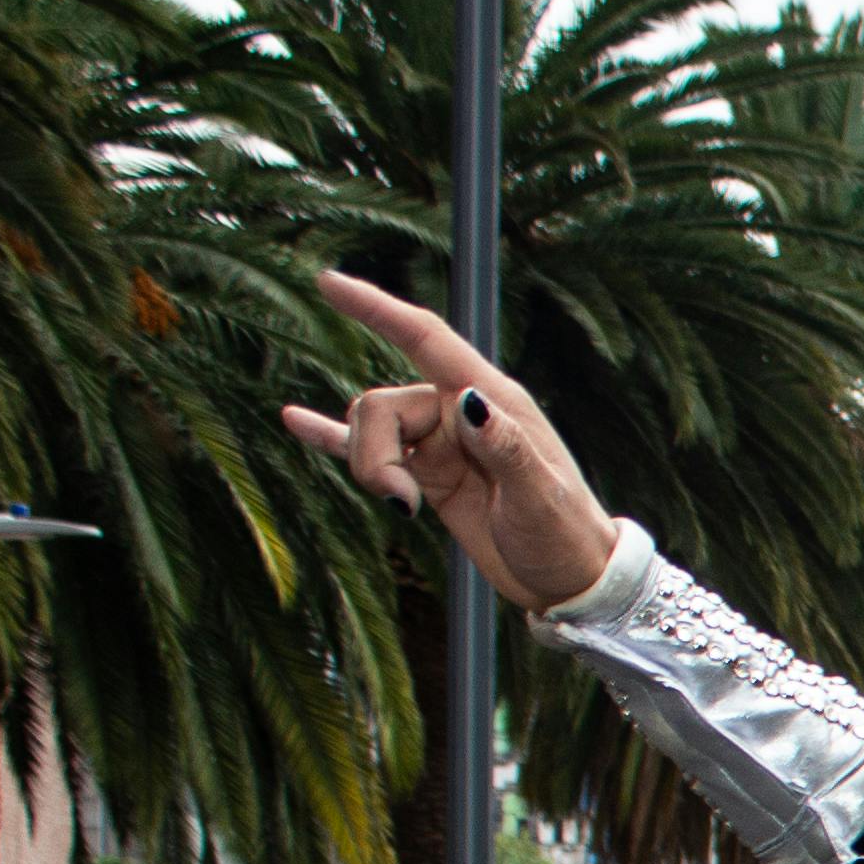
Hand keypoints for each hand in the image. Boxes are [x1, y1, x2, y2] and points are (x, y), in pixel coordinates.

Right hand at [276, 271, 621, 609]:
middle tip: (401, 504)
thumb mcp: (539, 497)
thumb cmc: (564, 536)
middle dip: (371, 450)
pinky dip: (332, 437)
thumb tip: (467, 402)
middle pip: (381, 404)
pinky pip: (369, 448)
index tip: (328, 283)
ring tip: (404, 508)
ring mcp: (440, 443)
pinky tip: (294, 420)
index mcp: (493, 402)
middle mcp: (460, 413)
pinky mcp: (427, 475)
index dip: (377, 309)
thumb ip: (505, 449)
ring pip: (371, 430)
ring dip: (369, 466)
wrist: (570, 580)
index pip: (425, 339)